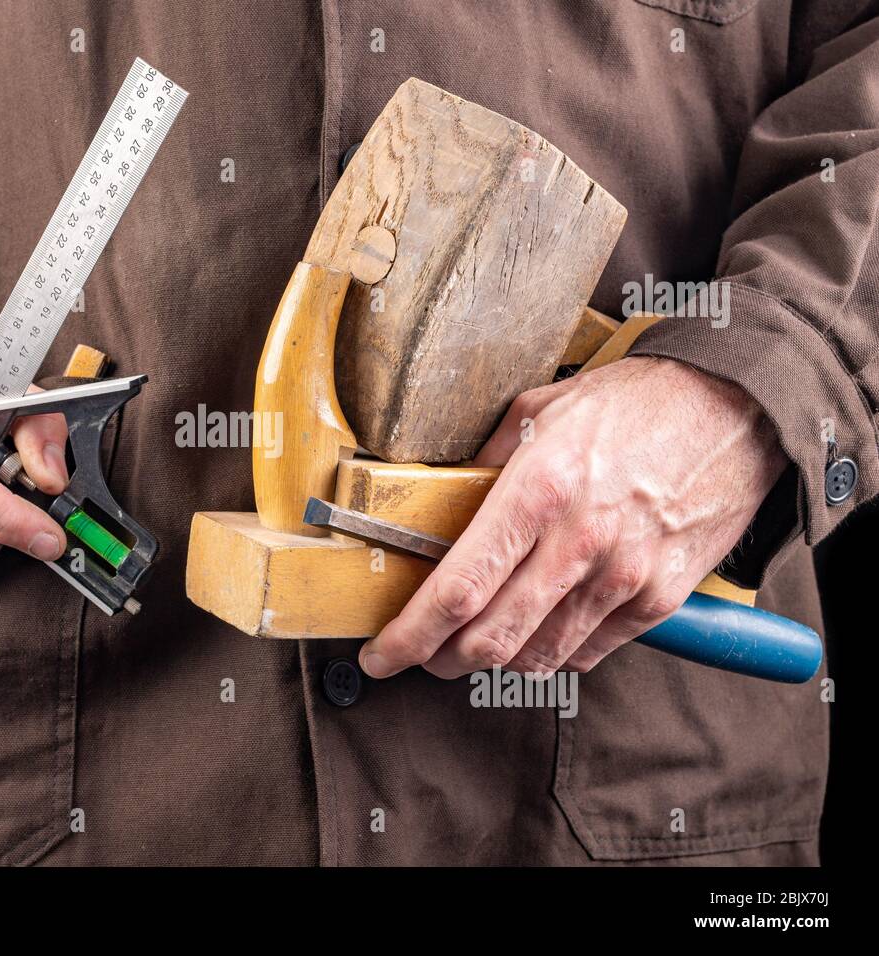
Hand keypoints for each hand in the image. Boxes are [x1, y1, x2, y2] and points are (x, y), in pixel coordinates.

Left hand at [360, 356, 786, 678]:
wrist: (737, 408)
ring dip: (492, 662)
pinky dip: (550, 653)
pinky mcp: (660, 601)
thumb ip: (488, 461)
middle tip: (421, 654)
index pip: (458, 588)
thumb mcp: (542, 407)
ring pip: (535, 658)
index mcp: (538, 490)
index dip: (409, 634)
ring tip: (474, 643)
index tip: (382, 653)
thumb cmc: (638, 402)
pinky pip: (588, 654)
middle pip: (488, 640)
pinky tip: (536, 631)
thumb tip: (445, 500)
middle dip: (439, 660)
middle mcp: (579, 543)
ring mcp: (623, 578)